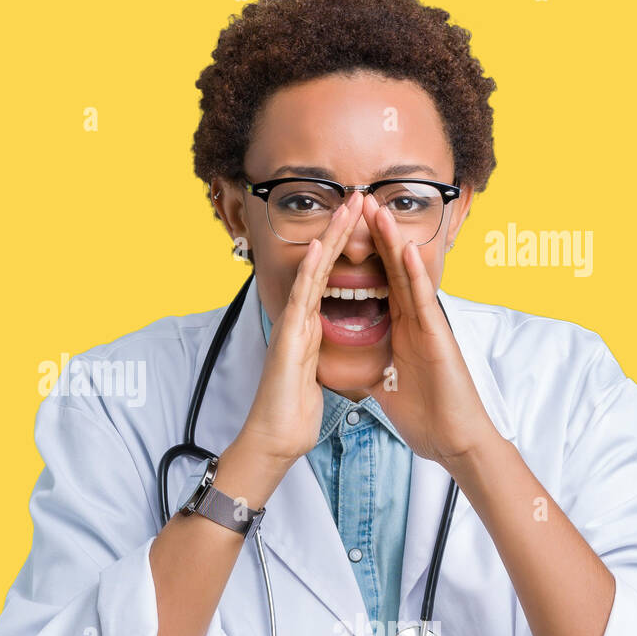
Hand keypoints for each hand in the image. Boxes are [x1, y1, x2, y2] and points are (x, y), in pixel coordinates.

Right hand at [238, 190, 365, 465]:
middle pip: (322, 266)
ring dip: (330, 238)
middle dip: (340, 232)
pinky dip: (311, 270)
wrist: (275, 437)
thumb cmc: (293, 413)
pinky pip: (303, 297)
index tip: (361, 223)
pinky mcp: (290, 336)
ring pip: (313, 272)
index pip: (329, 280)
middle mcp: (299, 320)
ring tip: (347, 207)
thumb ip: (318, 356)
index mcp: (310, 328)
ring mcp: (292, 325)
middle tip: (356, 198)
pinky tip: (320, 246)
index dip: (344, 250)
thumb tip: (324, 349)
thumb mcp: (314, 377)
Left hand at [359, 193, 498, 467]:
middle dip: (379, 237)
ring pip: (408, 277)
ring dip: (395, 243)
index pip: (381, 283)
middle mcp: (416, 321)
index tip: (349, 230)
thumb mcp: (384, 382)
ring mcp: (429, 326)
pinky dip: (415, 276)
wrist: (451, 440)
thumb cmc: (424, 414)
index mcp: (402, 329)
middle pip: (394, 270)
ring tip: (379, 212)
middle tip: (362, 203)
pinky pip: (423, 302)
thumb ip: (370, 363)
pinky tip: (406, 252)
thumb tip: (344, 361)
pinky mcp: (438, 338)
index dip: (366, 256)